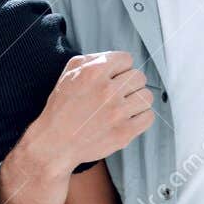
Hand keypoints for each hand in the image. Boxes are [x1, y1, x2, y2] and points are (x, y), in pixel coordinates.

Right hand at [22, 51, 153, 172]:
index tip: (115, 77)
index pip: (126, 59)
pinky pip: (148, 117)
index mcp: (93, 72)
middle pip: (139, 77)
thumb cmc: (61, 109)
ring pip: (146, 97)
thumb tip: (114, 60)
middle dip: (129, 84)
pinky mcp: (124, 132)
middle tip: (119, 93)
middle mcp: (107, 91)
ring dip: (137, 100)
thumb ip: (92, 60)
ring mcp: (117, 113)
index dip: (120, 67)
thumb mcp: (68, 74)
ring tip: (124, 106)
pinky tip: (128, 118)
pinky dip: (141, 117)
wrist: (55, 143)